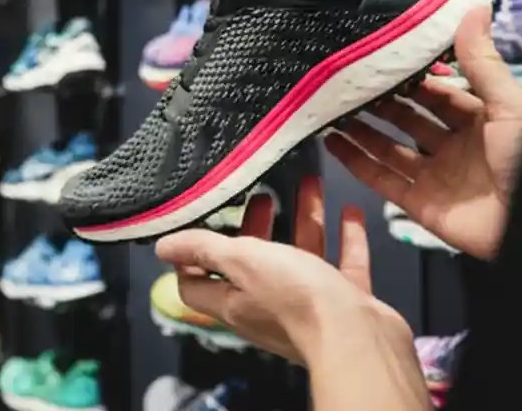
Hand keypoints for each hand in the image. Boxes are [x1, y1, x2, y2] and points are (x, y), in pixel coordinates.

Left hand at [155, 177, 412, 366]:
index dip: (191, 257)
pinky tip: (350, 212)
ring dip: (304, 221)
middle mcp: (266, 306)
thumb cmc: (295, 298)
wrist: (358, 338)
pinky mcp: (344, 303)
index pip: (197, 283)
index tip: (197, 222)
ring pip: (301, 257)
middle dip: (255, 226)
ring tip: (308, 184)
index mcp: (233, 301)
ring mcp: (307, 306)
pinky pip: (341, 265)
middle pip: (252, 264)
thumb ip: (204, 250)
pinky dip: (344, 238)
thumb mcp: (241, 262)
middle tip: (262, 195)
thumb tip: (162, 247)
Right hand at [324, 6, 521, 259]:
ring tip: (330, 109)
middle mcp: (455, 147)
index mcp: (480, 120)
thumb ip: (483, 62)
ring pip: (389, 149)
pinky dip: (355, 163)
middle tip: (347, 81)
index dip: (410, 79)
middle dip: (379, 102)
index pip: (437, 94)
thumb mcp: (510, 105)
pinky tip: (332, 143)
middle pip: (408, 120)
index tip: (379, 59)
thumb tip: (472, 10)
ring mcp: (435, 177)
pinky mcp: (420, 206)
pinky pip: (381, 181)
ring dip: (361, 130)